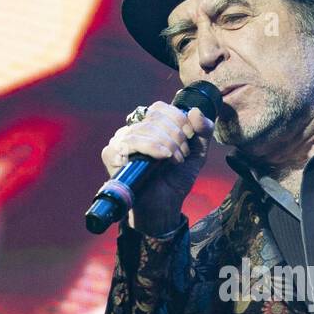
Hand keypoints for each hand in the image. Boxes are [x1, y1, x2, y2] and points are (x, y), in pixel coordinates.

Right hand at [100, 101, 214, 232]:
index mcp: (149, 126)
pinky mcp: (111, 154)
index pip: (160, 108)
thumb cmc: (176, 179)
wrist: (164, 205)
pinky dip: (152, 147)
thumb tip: (195, 111)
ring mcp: (120, 141)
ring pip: (145, 129)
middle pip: (154, 117)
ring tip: (175, 161)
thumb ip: (202, 130)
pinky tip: (164, 157)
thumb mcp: (197, 152)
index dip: (178, 118)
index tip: (190, 136)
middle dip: (175, 135)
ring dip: (167, 144)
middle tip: (182, 155)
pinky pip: (131, 141)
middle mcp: (133, 130)